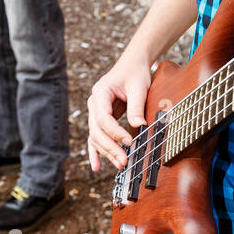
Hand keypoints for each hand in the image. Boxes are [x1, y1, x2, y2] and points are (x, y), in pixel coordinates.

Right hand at [86, 50, 153, 171]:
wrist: (132, 66)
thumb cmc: (135, 74)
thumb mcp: (138, 87)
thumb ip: (136, 107)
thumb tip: (139, 126)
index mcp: (100, 92)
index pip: (103, 118)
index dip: (115, 132)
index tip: (130, 141)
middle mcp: (94, 103)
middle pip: (97, 130)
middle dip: (110, 147)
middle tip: (124, 161)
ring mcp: (95, 112)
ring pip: (96, 136)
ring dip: (107, 152)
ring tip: (121, 164)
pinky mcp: (100, 119)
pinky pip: (95, 137)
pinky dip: (95, 152)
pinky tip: (96, 166)